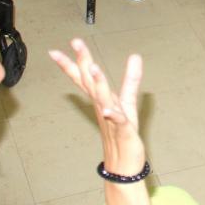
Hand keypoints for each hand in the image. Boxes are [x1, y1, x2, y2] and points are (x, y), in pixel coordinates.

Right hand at [48, 39, 145, 175]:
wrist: (122, 162)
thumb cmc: (122, 131)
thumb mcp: (128, 102)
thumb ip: (131, 79)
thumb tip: (135, 56)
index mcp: (101, 99)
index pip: (86, 77)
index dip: (78, 60)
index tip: (69, 43)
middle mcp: (102, 106)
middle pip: (90, 81)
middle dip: (84, 62)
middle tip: (75, 43)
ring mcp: (111, 118)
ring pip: (103, 98)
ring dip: (97, 84)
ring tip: (94, 68)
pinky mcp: (123, 130)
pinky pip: (117, 121)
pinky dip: (113, 115)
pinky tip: (108, 110)